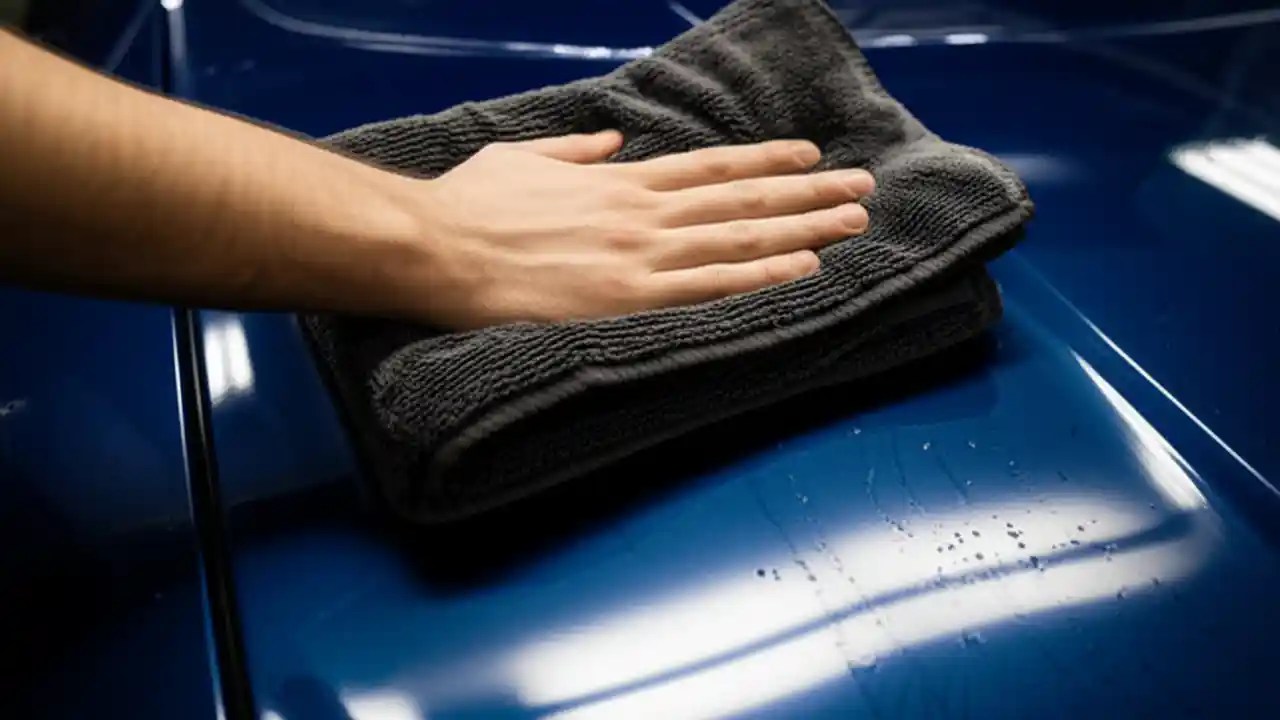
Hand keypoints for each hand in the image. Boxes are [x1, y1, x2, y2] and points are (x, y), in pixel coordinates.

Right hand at [405, 130, 873, 328]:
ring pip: (741, 238)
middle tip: (861, 187)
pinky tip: (805, 270)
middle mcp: (643, 212)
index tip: (808, 157)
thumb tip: (611, 140)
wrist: (436, 248)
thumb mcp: (523, 159)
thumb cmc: (470, 206)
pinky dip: (762, 276)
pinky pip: (711, 287)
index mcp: (619, 182)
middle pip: (743, 200)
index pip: (711, 168)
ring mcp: (641, 255)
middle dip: (808, 194)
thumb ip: (575, 150)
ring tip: (854, 223)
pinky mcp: (629, 299)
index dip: (766, 162)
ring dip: (804, 229)